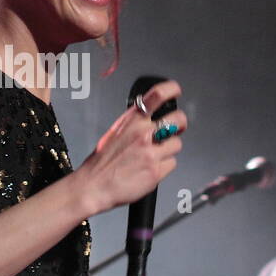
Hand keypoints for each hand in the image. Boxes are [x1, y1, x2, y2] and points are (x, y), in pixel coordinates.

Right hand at [74, 79, 185, 217]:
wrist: (94, 186)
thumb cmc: (102, 162)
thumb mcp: (115, 133)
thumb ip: (134, 123)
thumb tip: (150, 117)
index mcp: (132, 121)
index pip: (157, 95)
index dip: (171, 90)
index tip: (176, 91)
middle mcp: (143, 133)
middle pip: (178, 119)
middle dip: (181, 124)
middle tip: (177, 129)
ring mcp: (151, 152)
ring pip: (177, 144)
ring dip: (168, 150)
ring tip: (153, 156)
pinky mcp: (156, 170)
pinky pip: (172, 164)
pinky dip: (164, 167)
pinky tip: (150, 169)